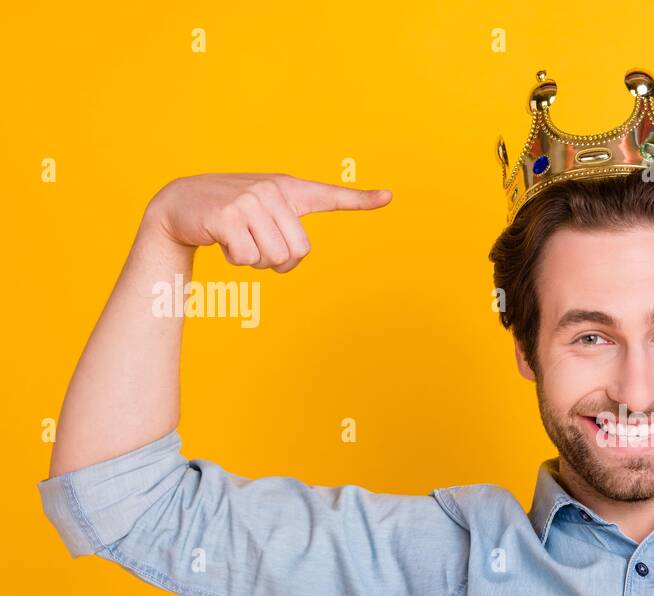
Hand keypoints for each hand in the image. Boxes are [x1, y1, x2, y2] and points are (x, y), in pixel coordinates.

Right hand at [143, 173, 391, 272]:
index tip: (388, 196)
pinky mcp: (228, 216)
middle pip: (299, 252)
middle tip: (257, 246)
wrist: (180, 202)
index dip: (360, 198)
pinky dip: (236, 260)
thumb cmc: (230, 213)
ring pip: (274, 258)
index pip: (330, 195)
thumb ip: (285, 229)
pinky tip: (223, 239)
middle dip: (279, 262)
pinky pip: (247, 259)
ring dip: (256, 262)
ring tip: (239, 240)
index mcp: (289, 189)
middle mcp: (273, 191)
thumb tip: (294, 256)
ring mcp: (250, 201)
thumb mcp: (263, 212)